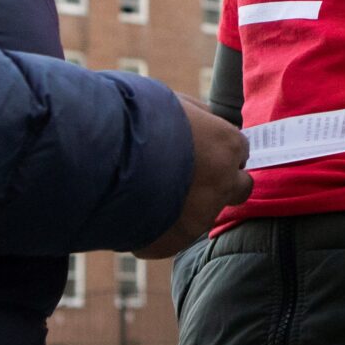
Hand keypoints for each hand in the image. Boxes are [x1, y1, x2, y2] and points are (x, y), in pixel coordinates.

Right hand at [136, 93, 252, 258]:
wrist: (103, 156)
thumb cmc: (137, 118)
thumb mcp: (174, 103)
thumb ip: (199, 116)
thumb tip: (208, 120)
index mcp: (226, 146)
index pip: (239, 150)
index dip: (219, 151)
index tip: (202, 151)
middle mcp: (221, 184)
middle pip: (240, 188)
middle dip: (222, 184)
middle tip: (192, 178)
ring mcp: (199, 217)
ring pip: (203, 214)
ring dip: (185, 206)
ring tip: (149, 191)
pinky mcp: (172, 241)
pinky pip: (170, 237)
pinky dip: (157, 228)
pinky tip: (133, 211)